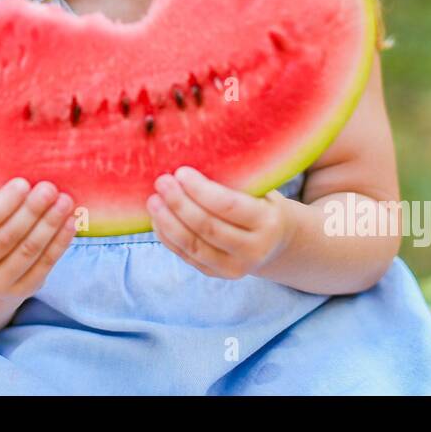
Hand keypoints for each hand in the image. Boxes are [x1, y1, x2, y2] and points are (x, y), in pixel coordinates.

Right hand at [0, 178, 76, 301]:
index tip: (23, 182)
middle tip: (50, 188)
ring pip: (27, 252)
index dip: (3, 203)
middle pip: (6, 238)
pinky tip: (71, 222)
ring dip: (49, 225)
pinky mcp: (20, 291)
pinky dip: (59, 244)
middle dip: (31, 211)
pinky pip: (43, 266)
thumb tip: (13, 167)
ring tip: (65, 201)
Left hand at [147, 166, 292, 279]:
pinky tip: (157, 219)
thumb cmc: (261, 203)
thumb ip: (233, 179)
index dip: (200, 190)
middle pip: (207, 227)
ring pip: (193, 246)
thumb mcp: (260, 189)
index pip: (227, 206)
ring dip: (168, 222)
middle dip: (179, 203)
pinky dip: (168, 237)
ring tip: (153, 201)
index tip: (180, 172)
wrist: (276, 241)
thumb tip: (190, 156)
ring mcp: (235, 268)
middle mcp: (254, 250)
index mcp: (267, 222)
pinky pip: (187, 256)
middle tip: (161, 182)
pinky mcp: (216, 275)